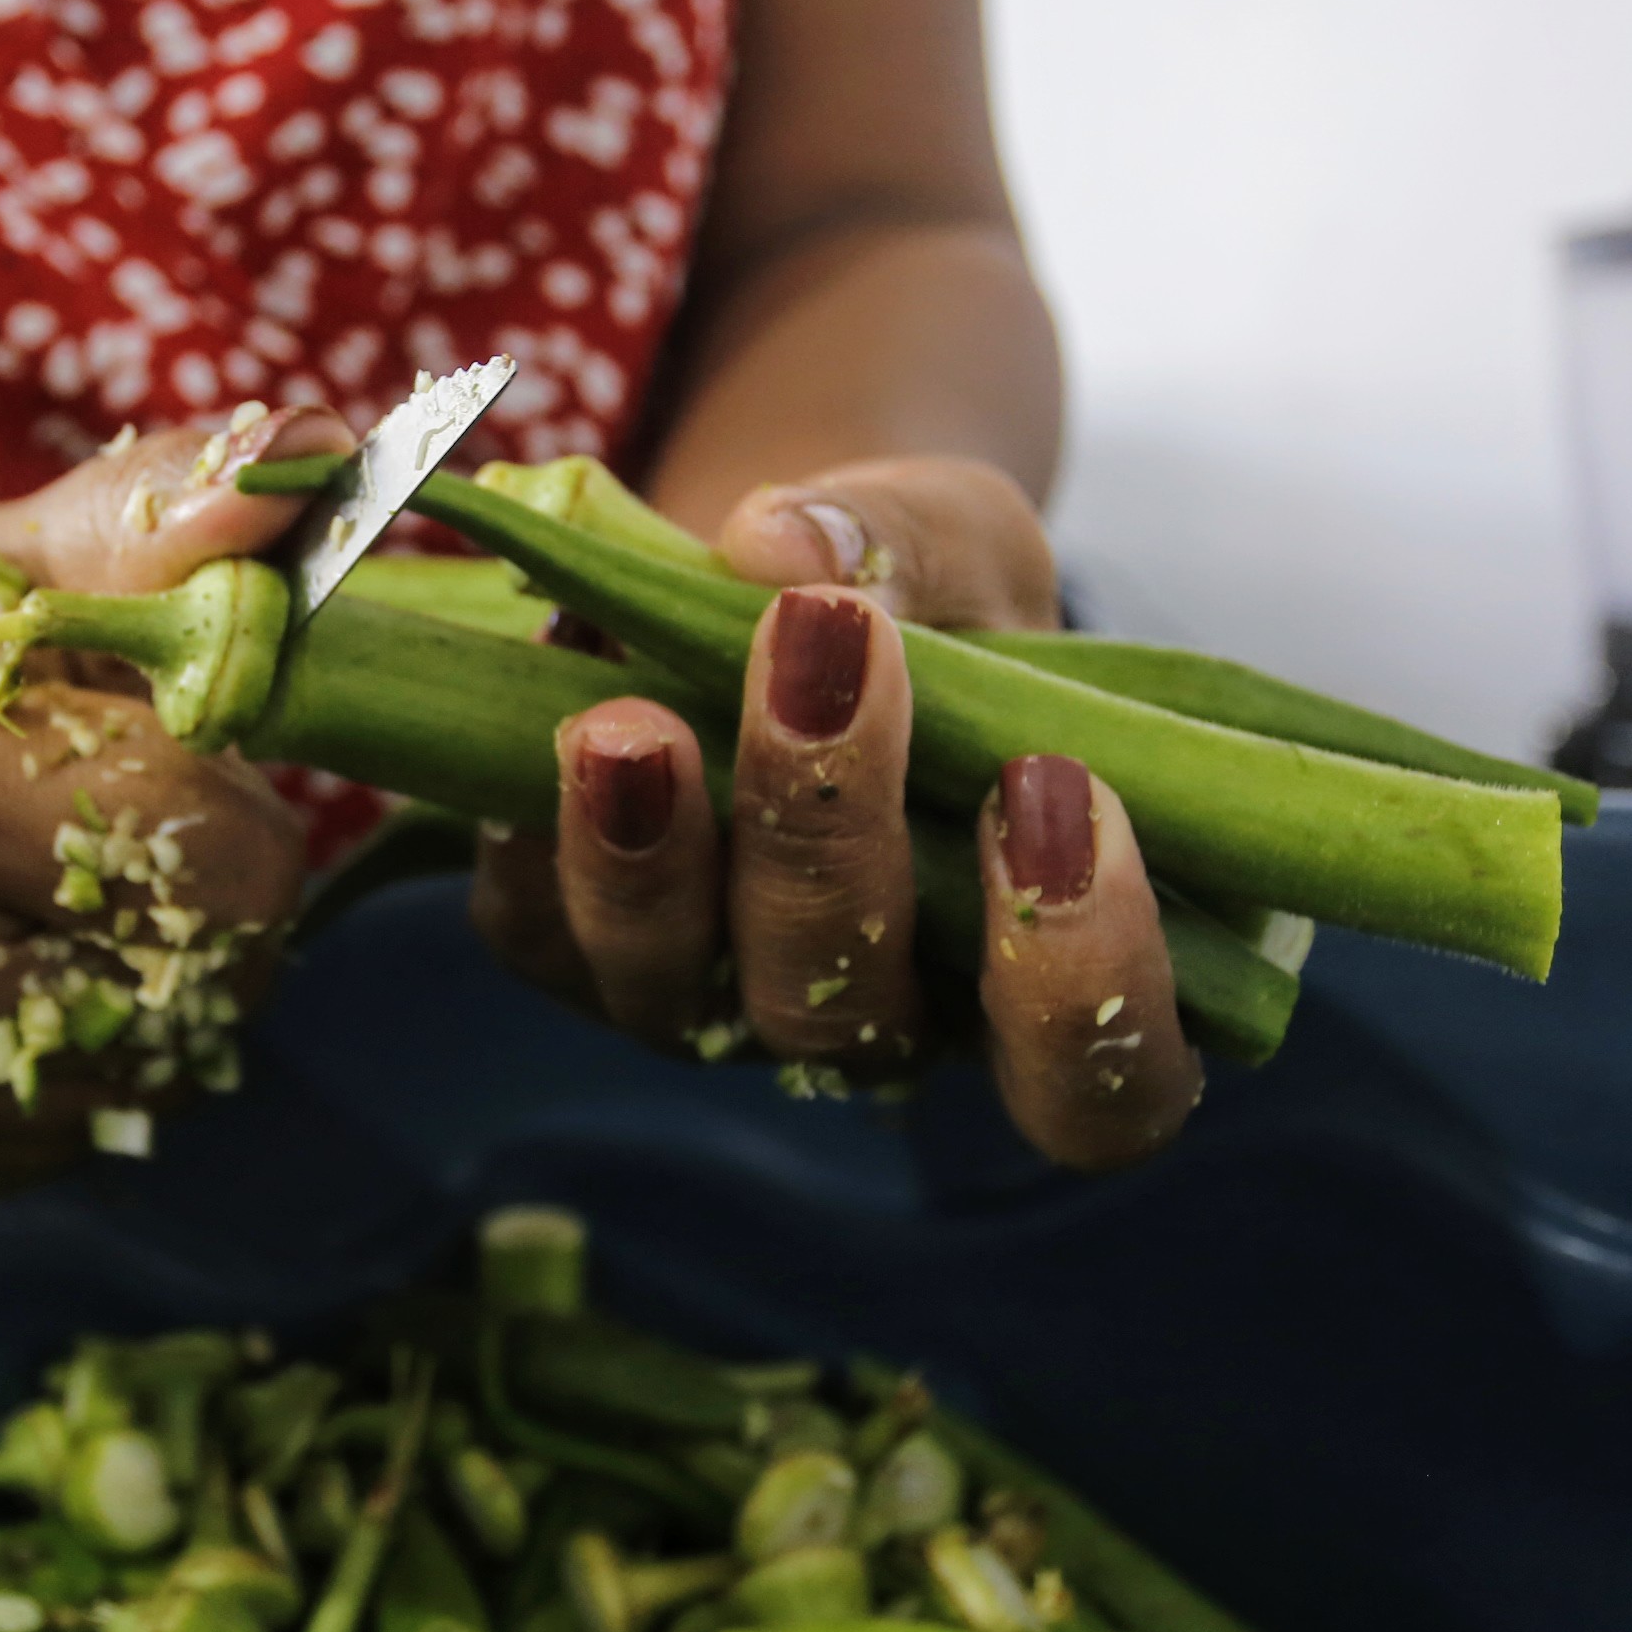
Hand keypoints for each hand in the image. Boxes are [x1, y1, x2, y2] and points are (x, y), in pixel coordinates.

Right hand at [0, 409, 350, 1208]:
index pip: (234, 874)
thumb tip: (331, 445)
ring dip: (141, 998)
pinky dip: (65, 1070)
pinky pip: (56, 1142)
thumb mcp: (17, 559)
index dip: (244, 818)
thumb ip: (176, 514)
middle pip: (197, 990)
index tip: (173, 767)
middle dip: (201, 914)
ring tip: (46, 901)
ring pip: (138, 1078)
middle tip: (113, 839)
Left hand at [471, 455, 1203, 1167]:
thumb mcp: (961, 544)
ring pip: (674, 993)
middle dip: (832, 842)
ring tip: (637, 721)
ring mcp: (712, 1000)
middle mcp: (870, 1021)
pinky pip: (535, 924)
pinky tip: (557, 662)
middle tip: (835, 660)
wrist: (784, 580)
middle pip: (851, 1021)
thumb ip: (907, 550)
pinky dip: (532, 816)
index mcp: (1030, 974)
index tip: (1054, 789)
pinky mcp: (574, 949)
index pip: (1099, 1087)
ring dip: (649, 862)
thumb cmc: (931, 596)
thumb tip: (786, 545)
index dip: (1084, 976)